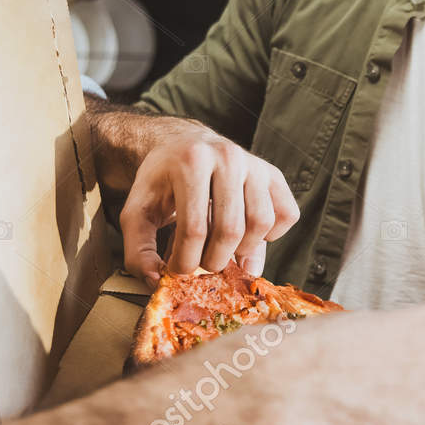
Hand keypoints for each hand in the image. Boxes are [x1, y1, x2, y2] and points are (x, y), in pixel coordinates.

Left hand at [119, 120, 298, 281]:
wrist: (184, 144)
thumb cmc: (161, 181)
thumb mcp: (138, 210)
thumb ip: (138, 249)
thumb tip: (158, 281)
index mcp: (191, 161)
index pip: (194, 229)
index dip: (185, 260)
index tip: (177, 268)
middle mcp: (228, 157)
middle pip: (230, 229)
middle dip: (214, 260)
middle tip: (202, 263)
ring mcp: (255, 164)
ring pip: (261, 224)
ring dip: (243, 251)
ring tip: (223, 251)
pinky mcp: (273, 174)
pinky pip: (286, 215)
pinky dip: (271, 235)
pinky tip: (247, 234)